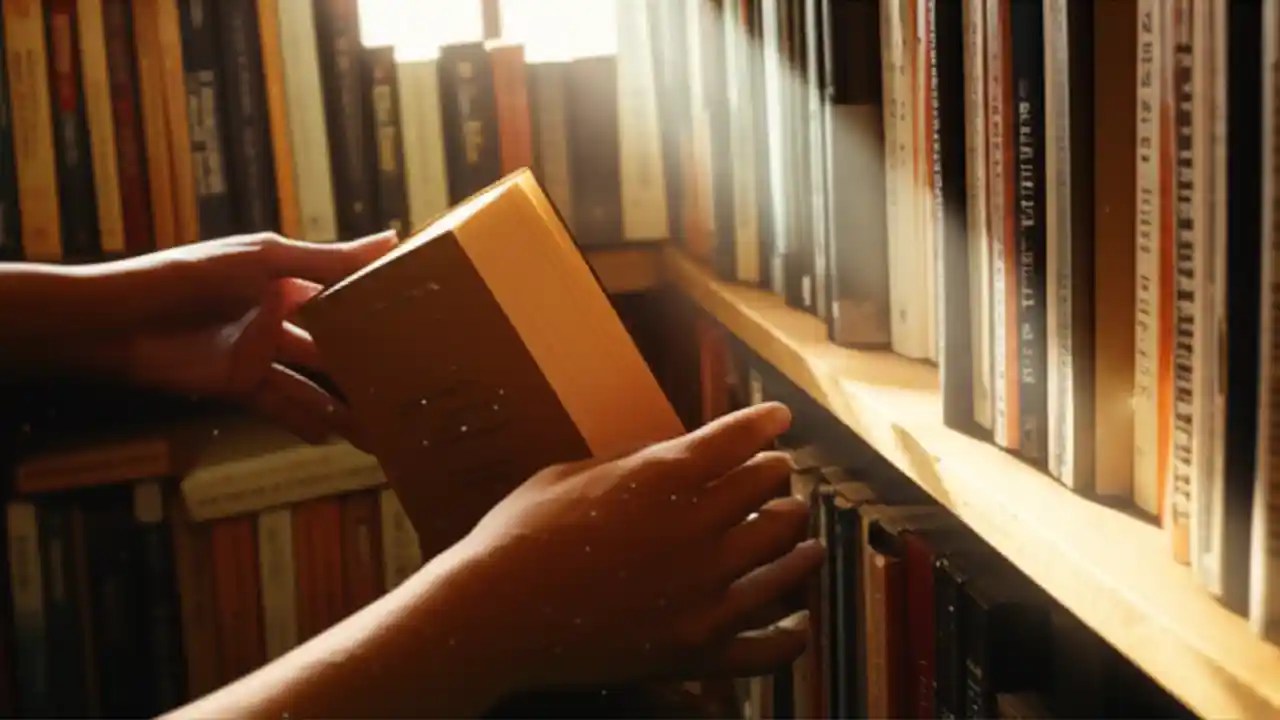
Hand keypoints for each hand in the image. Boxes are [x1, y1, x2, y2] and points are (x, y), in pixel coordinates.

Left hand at [0, 231, 396, 443]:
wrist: (117, 322)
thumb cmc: (188, 277)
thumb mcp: (264, 261)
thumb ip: (327, 261)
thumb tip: (393, 239)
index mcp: (287, 278)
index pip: (344, 293)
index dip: (378, 307)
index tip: (423, 324)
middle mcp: (278, 315)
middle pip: (333, 344)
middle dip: (367, 364)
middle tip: (410, 386)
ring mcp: (259, 352)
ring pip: (314, 380)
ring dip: (344, 403)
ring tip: (382, 426)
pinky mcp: (239, 384)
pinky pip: (281, 404)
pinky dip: (306, 420)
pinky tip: (335, 438)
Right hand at [442, 402, 820, 692]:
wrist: (492, 616)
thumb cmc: (518, 536)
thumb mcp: (569, 475)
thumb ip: (630, 466)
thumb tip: (667, 460)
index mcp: (664, 478)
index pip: (737, 439)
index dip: (765, 424)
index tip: (781, 419)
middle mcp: (697, 530)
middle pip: (768, 492)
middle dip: (778, 477)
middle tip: (780, 476)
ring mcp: (703, 593)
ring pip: (783, 559)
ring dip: (799, 542)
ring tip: (808, 538)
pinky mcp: (695, 648)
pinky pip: (767, 647)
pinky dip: (791, 633)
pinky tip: (800, 621)